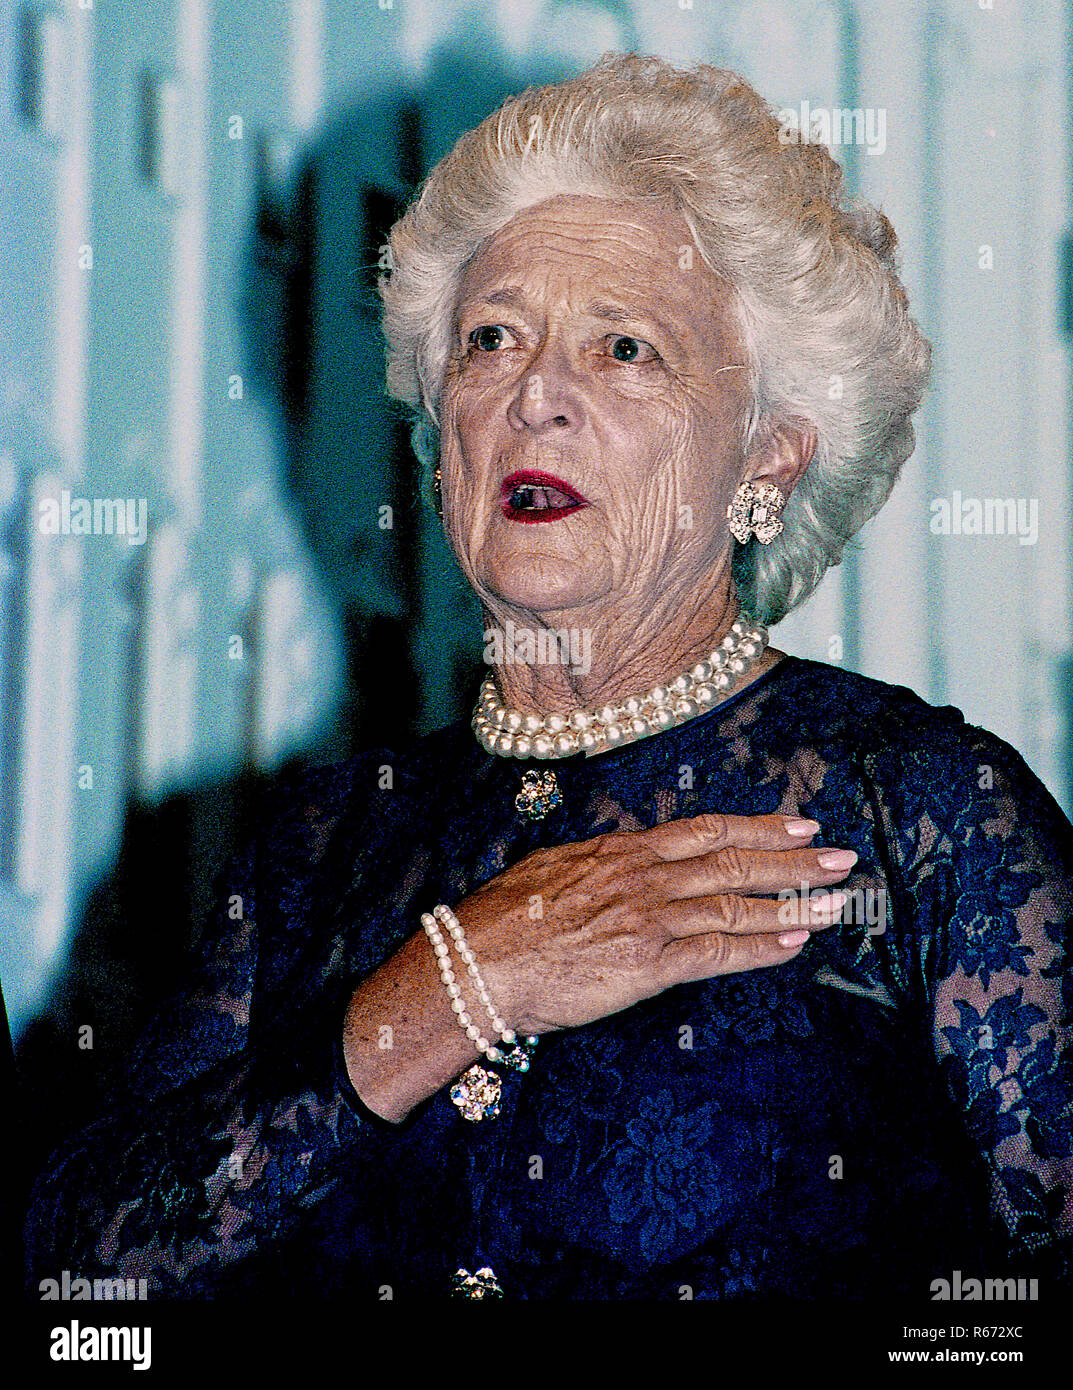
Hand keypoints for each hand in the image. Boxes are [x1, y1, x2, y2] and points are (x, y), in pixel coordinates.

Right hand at [450, 812, 854, 1036]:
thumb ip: (599, 865)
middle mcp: (643, 877)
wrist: (477, 964)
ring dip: (792, 902)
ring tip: (836, 900)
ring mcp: (648, 919)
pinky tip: (794, 942)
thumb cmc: (502, 920)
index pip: (704, 831)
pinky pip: (717, 953)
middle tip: (841, 856)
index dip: (757, 827)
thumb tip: (625, 862)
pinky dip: (761, 947)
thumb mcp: (552, 870)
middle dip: (793, 860)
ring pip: (735, 905)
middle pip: (733, 862)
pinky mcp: (647, 965)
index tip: (798, 825)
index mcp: (620, 851)